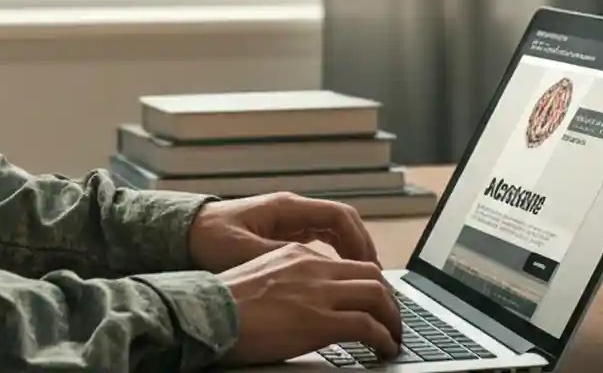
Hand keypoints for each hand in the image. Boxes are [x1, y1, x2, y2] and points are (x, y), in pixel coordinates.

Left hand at [187, 192, 380, 272]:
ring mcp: (287, 220)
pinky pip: (320, 240)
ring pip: (333, 231)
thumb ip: (278, 257)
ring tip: (363, 280)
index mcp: (286, 208)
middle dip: (361, 247)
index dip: (359, 240)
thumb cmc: (208, 238)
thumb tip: (313, 268)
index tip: (370, 266)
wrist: (184, 233)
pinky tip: (338, 276)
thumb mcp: (243, 252)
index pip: (338, 216)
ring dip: (350, 251)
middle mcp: (291, 210)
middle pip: (341, 222)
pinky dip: (335, 254)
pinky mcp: (281, 233)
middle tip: (375, 277)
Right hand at [216, 242, 401, 364]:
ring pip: (377, 296)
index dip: (368, 283)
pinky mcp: (320, 320)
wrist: (208, 314)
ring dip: (392, 318)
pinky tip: (384, 348)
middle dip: (388, 299)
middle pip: (371, 274)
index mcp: (296, 254)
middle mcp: (313, 267)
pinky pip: (368, 325)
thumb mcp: (259, 276)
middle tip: (391, 319)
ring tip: (393, 336)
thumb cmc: (223, 304)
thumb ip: (286, 281)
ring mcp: (318, 292)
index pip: (347, 263)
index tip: (373, 300)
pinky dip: (383, 337)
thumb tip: (299, 300)